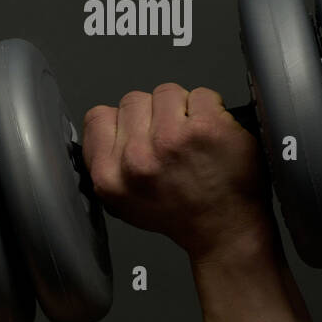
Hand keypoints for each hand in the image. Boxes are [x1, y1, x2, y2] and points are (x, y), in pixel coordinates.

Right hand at [82, 84, 273, 261]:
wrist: (223, 229)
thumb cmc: (179, 215)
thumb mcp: (120, 202)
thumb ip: (105, 164)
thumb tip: (103, 130)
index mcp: (109, 175)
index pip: (98, 117)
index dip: (120, 119)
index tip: (137, 129)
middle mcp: (136, 157)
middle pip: (132, 100)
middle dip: (152, 113)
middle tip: (169, 138)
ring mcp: (172, 139)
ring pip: (166, 92)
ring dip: (181, 108)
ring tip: (191, 136)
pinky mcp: (206, 128)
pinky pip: (202, 94)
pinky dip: (211, 109)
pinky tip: (212, 133)